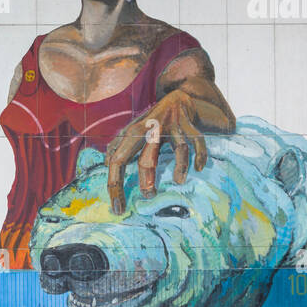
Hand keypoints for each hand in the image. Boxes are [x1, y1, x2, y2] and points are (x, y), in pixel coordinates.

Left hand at [104, 89, 208, 213]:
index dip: (115, 186)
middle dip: (146, 177)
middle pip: (146, 155)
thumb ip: (117, 145)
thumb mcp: (132, 130)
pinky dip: (200, 154)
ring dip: (180, 165)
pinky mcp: (190, 124)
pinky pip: (198, 141)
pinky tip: (198, 168)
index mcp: (133, 134)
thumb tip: (107, 162)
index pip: (118, 161)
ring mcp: (172, 126)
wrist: (177, 98)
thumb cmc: (151, 121)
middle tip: (149, 196)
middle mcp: (151, 129)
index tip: (118, 208)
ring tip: (179, 181)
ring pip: (178, 147)